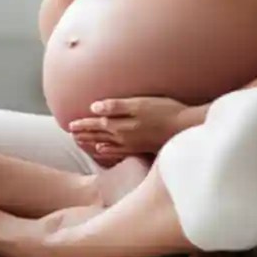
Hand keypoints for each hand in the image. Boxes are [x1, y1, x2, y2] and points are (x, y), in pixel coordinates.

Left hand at [67, 96, 195, 158]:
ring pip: (106, 144)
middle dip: (84, 134)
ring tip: (79, 141)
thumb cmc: (165, 111)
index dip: (83, 124)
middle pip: (99, 135)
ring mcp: (132, 144)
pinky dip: (107, 151)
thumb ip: (116, 106)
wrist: (186, 127)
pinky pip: (118, 152)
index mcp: (122, 124)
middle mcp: (125, 136)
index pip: (97, 124)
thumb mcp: (139, 103)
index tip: (70, 125)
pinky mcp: (141, 147)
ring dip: (91, 142)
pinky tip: (101, 151)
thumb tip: (94, 107)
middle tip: (70, 134)